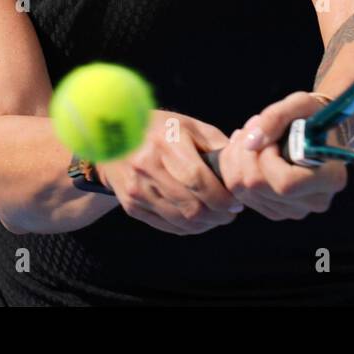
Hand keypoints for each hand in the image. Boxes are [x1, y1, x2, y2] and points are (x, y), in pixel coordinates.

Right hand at [98, 109, 244, 235]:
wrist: (112, 138)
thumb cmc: (161, 129)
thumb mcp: (189, 126)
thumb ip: (217, 145)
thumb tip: (242, 169)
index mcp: (166, 142)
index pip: (198, 180)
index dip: (222, 197)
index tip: (237, 202)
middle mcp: (147, 166)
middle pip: (191, 206)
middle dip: (218, 215)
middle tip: (231, 212)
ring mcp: (136, 189)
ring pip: (180, 221)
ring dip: (206, 224)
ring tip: (218, 216)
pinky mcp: (131, 205)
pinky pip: (167, 226)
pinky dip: (188, 228)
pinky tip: (199, 220)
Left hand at [216, 92, 347, 220]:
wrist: (318, 132)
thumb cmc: (312, 116)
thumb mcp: (300, 103)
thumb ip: (276, 117)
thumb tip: (251, 143)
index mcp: (330, 178)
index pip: (285, 183)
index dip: (267, 159)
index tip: (272, 139)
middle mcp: (315, 201)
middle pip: (258, 187)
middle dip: (246, 153)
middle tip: (254, 128)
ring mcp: (294, 210)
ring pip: (243, 191)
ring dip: (237, 158)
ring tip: (251, 136)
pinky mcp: (276, 211)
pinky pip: (240, 195)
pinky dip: (235, 168)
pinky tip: (248, 151)